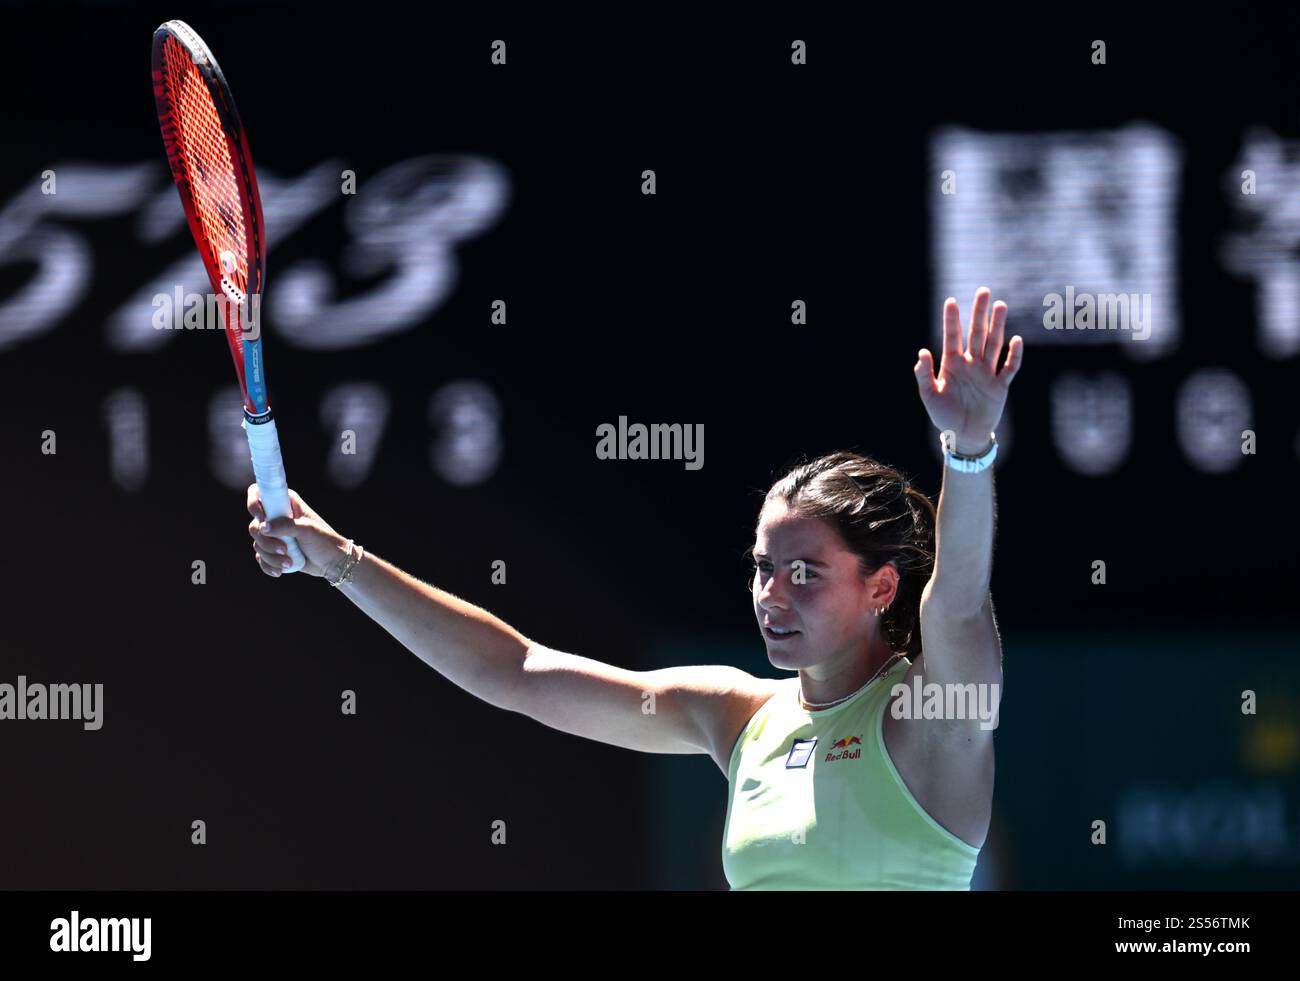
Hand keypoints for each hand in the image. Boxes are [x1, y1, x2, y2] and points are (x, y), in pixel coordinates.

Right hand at [246, 484, 347, 578]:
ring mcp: (274, 534)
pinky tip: (280, 571)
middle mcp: (276, 516)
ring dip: (271, 556)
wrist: (332, 562)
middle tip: (283, 549)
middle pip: (254, 526)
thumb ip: (286, 526)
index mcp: (285, 503)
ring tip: (289, 562)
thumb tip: (263, 527)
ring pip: (258, 544)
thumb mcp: (307, 530)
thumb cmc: (324, 540)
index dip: (254, 503)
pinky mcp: (273, 550)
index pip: (258, 493)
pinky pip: (261, 557)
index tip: (261, 518)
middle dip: (266, 541)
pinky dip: (268, 565)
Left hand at [913, 287, 1023, 453]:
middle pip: (977, 334)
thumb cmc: (944, 416)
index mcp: (952, 364)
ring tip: (1000, 306)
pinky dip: (1013, 356)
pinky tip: (1016, 341)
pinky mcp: (1000, 386)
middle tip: (984, 291)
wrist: (963, 436)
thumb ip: (924, 375)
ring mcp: (987, 373)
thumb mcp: (929, 396)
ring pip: (993, 344)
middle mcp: (971, 364)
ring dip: (997, 326)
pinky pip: (1009, 368)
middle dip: (980, 313)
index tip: (950, 301)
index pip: (952, 337)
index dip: (952, 320)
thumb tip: (921, 353)